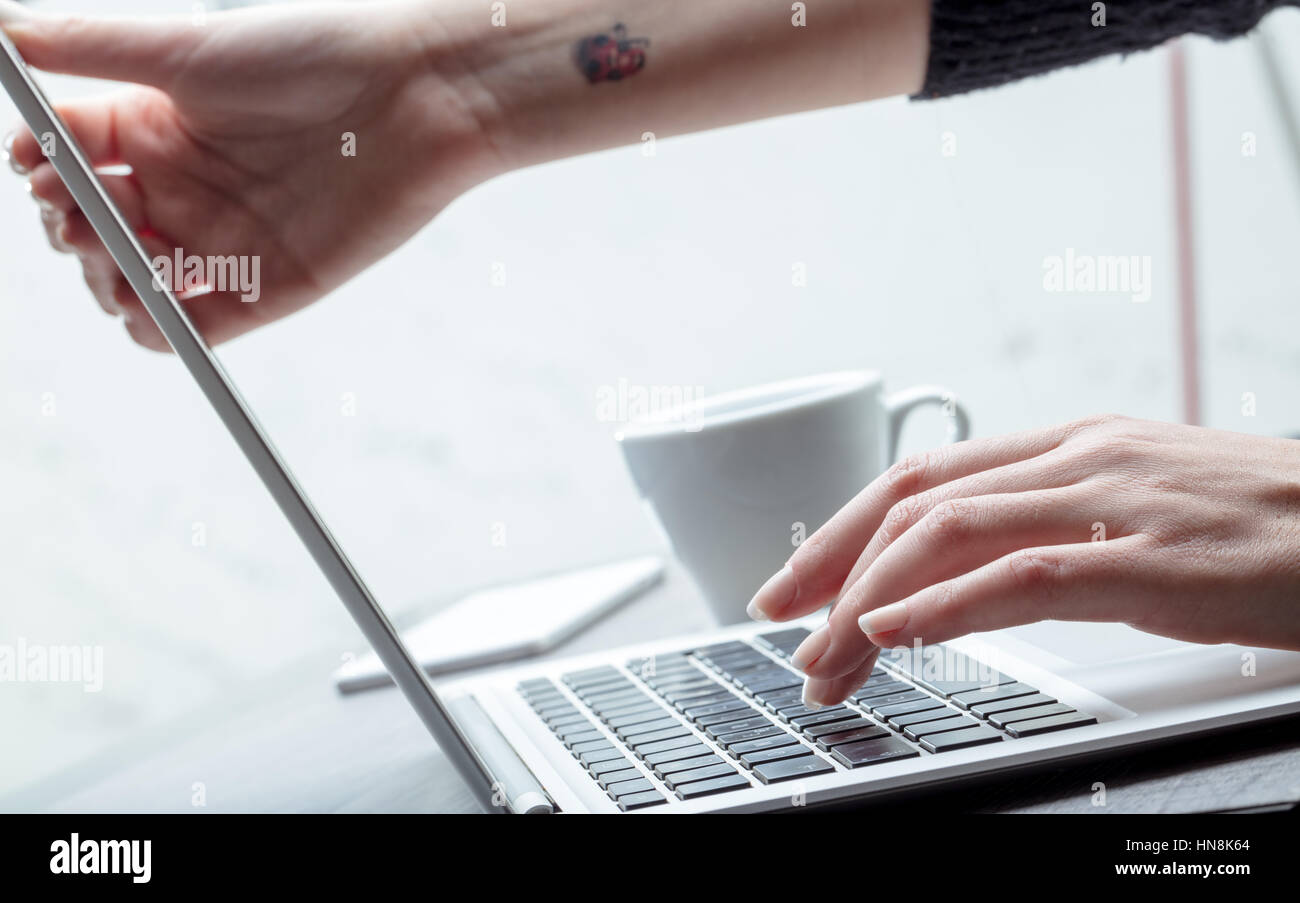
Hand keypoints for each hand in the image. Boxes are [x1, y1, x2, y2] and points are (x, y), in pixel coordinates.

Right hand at [0, 0, 500, 348]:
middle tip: (81, 209)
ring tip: (119, 248)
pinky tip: (153, 294)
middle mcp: (181, 188)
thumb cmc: (306, 56)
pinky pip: (188, 331)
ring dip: (101, 278)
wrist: (410, 99)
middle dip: (65, 226)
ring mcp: (220, 243)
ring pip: (126, 288)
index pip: (64, 160)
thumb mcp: (180, 48)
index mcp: (154, 127)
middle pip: (87, 231)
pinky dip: (154, 324)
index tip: (36, 164)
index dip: (37, 169)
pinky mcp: (265, 290)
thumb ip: (84, 47)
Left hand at [747, 415, 1299, 706]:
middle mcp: (1077, 457)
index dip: (843, 530)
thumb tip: (961, 575)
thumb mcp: (1137, 508)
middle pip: (912, 500)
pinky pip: (1023, 577)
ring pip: (947, 535)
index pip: (923, 479)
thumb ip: (1050, 526)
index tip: (797, 582)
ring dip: (866, 602)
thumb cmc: (1264, 525)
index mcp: (1068, 444)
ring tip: (826, 659)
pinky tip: (894, 638)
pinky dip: (944, 607)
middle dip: (829, 564)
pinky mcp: (1156, 558)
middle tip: (779, 623)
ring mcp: (1115, 499)